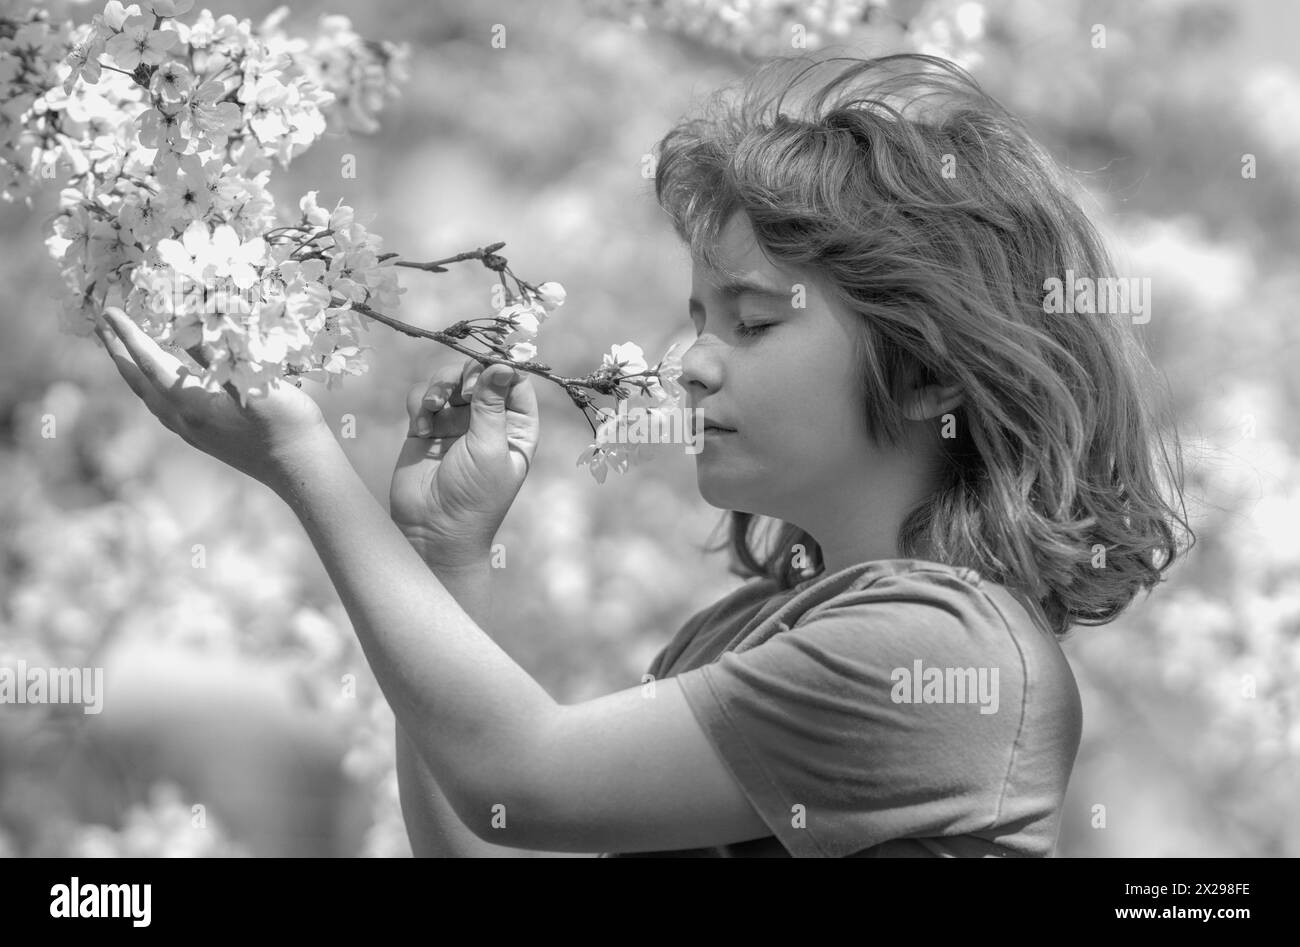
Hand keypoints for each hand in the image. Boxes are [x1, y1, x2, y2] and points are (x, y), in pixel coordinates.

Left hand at [95, 306, 331, 490]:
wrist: (302, 470)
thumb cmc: (286, 425)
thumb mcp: (254, 384)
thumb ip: (219, 356)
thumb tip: (190, 326)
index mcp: (192, 404)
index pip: (150, 363)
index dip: (128, 335)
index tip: (109, 312)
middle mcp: (184, 420)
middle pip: (139, 381)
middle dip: (118, 352)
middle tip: (100, 324)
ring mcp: (193, 432)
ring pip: (149, 396)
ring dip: (132, 370)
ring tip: (122, 350)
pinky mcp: (204, 438)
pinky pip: (164, 407)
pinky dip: (151, 386)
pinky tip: (161, 383)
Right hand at [390, 355, 538, 564]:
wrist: (434, 530)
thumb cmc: (474, 496)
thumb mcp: (489, 448)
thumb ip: (492, 404)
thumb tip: (501, 364)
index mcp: (516, 427)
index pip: (515, 381)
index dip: (501, 367)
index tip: (486, 369)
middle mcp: (488, 420)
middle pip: (479, 373)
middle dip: (467, 374)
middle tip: (462, 392)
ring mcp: (456, 422)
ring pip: (449, 380)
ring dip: (440, 385)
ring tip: (433, 406)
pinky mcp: (425, 427)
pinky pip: (422, 397)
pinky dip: (420, 403)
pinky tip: (421, 428)